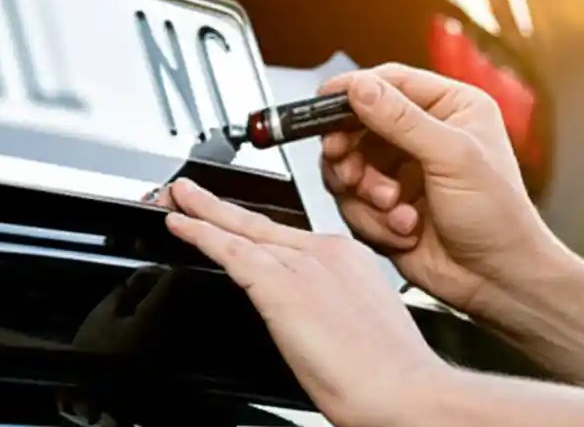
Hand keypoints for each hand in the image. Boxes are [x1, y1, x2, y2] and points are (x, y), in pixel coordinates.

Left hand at [160, 179, 446, 426]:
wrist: (407, 391)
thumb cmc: (392, 373)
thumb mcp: (359, 323)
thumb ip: (327, 306)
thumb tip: (302, 316)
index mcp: (347, 257)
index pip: (287, 235)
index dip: (253, 227)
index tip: (234, 221)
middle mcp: (325, 251)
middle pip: (260, 222)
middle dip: (220, 206)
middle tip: (190, 192)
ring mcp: (302, 265)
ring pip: (240, 229)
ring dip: (202, 212)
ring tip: (176, 199)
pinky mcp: (281, 286)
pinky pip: (230, 251)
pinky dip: (200, 233)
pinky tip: (180, 225)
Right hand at [319, 63, 569, 316]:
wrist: (498, 282)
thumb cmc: (499, 218)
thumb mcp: (452, 157)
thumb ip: (402, 120)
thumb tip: (360, 87)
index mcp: (450, 107)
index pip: (389, 82)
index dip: (352, 90)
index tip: (324, 103)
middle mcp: (423, 134)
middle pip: (357, 124)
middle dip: (351, 152)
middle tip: (349, 168)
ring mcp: (402, 171)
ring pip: (349, 165)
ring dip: (364, 191)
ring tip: (390, 205)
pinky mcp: (386, 206)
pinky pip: (352, 202)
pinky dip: (372, 219)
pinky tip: (404, 228)